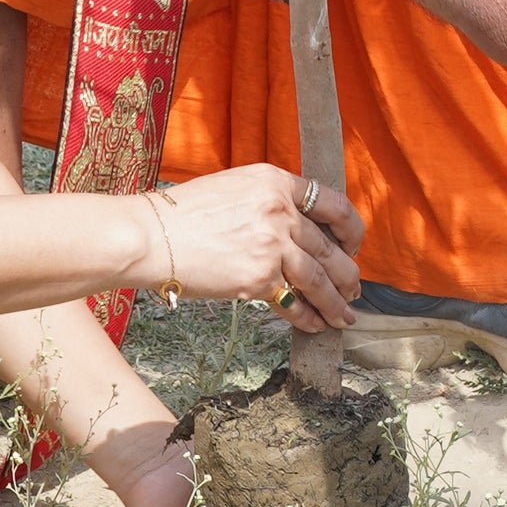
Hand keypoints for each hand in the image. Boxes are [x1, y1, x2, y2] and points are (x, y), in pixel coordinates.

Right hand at [137, 167, 364, 330]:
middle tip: (355, 290)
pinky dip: (308, 317)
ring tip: (345, 317)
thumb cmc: (183, 214)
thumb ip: (269, 202)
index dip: (350, 228)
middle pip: (329, 247)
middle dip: (347, 274)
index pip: (331, 202)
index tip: (353, 244)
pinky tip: (315, 325)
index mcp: (275, 181)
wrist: (151, 237)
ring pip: (319, 279)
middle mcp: (280, 210)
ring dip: (336, 302)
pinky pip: (293, 302)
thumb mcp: (235, 188)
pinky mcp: (258, 278)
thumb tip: (297, 230)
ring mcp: (271, 245)